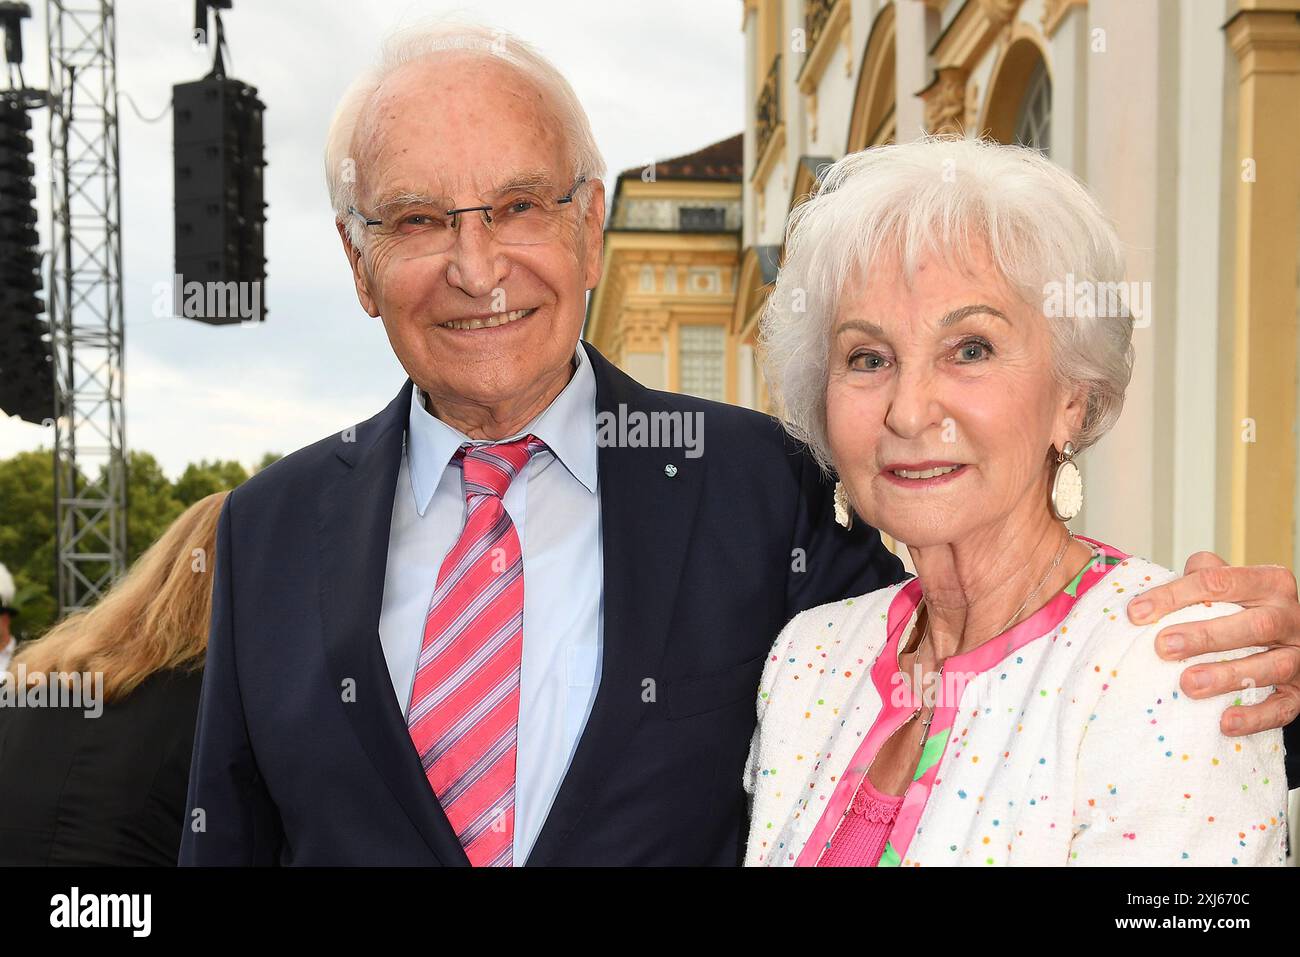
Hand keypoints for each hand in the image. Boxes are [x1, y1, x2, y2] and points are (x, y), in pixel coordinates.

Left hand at [1127, 551, 1299, 735]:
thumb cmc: (1241, 609)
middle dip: (1206, 636)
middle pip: (1255, 624)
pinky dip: (1255, 716)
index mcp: (1269, 583)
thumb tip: (1151, 596)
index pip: (1220, 582)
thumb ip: (1198, 578)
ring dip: (1228, 676)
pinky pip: (1284, 707)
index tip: (1136, 613)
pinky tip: (1225, 721)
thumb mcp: (1226, 586)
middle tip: (1163, 647)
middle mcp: (1290, 616)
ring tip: (1188, 684)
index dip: (1175, 595)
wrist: (1285, 638)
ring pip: (1273, 666)